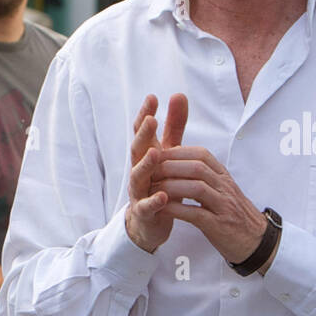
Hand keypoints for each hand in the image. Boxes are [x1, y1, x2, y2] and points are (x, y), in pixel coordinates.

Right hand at [125, 93, 188, 252]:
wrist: (149, 221)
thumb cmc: (159, 181)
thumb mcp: (168, 152)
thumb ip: (174, 126)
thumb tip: (178, 94)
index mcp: (145, 154)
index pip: (142, 132)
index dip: (145, 114)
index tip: (152, 97)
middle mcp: (138, 170)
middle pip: (137, 149)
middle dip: (143, 135)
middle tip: (152, 120)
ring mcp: (138, 191)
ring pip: (137, 176)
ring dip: (145, 165)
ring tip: (155, 153)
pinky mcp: (144, 212)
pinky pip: (146, 206)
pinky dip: (154, 201)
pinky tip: (164, 196)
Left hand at [151, 145, 268, 264]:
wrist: (257, 241)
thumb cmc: (235, 216)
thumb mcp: (223, 190)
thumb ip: (206, 177)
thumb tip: (181, 163)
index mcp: (224, 177)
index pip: (201, 155)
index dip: (177, 152)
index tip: (158, 155)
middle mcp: (225, 188)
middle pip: (196, 168)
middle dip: (169, 167)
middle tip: (149, 172)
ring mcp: (223, 207)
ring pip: (196, 188)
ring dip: (170, 187)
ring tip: (151, 190)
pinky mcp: (219, 226)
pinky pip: (195, 214)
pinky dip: (176, 210)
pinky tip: (161, 209)